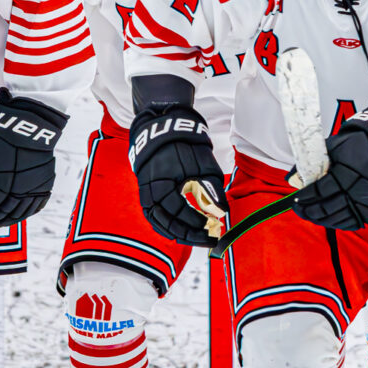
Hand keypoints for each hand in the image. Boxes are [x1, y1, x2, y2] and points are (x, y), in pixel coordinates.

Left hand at [0, 89, 67, 227]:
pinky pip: (38, 203)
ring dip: (12, 219)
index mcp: (3, 182)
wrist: (28, 125)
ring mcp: (35, 186)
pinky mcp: (46, 182)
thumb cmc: (2, 138)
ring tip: (3, 223)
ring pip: (23, 211)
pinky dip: (29, 212)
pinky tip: (22, 214)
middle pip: (7, 211)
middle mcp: (20, 188)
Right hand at [128, 103, 226, 246]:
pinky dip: (166, 227)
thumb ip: (212, 190)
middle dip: (189, 235)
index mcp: (163, 182)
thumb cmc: (185, 144)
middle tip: (209, 239)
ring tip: (197, 239)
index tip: (214, 227)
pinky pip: (153, 217)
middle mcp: (150, 191)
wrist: (162, 129)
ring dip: (177, 234)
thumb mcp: (204, 164)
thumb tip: (222, 213)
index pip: (179, 212)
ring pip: (158, 223)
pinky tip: (180, 233)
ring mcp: (145, 193)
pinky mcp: (145, 193)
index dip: (197, 223)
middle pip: (168, 223)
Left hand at [292, 100, 367, 230]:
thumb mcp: (335, 146)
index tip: (297, 198)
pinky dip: (338, 223)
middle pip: (332, 204)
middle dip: (312, 210)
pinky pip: (354, 221)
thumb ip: (314, 162)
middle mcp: (364, 184)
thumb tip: (293, 179)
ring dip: (322, 219)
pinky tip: (326, 220)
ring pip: (342, 215)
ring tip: (309, 215)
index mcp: (353, 165)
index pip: (325, 187)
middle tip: (300, 210)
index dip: (308, 195)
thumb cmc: (359, 145)